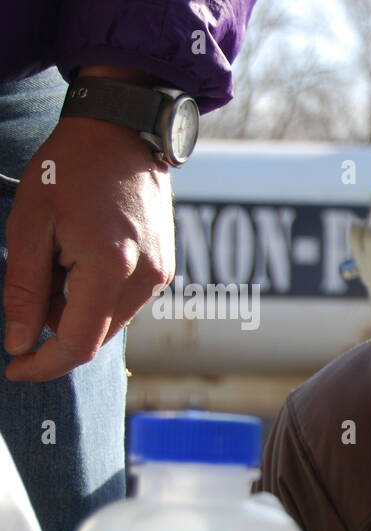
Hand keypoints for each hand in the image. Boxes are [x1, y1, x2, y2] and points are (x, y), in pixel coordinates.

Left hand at [3, 105, 173, 381]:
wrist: (123, 130)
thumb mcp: (29, 224)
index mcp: (110, 267)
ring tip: (57, 260)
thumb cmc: (69, 167)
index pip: (78, 343)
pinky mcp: (163, 268)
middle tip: (30, 284)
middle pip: (94, 335)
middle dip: (54, 326)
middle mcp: (145, 279)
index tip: (14, 368)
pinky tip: (79, 257)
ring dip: (75, 308)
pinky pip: (123, 301)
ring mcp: (159, 275)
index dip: (43, 363)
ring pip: (109, 320)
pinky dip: (95, 294)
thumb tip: (19, 342)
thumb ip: (23, 288)